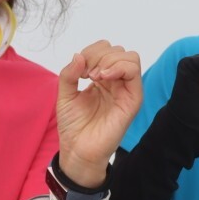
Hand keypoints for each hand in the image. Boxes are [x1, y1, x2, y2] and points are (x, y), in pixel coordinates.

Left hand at [56, 40, 142, 187]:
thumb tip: (78, 55)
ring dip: (109, 61)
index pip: (105, 49)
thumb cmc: (73, 126)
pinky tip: (103, 78)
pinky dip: (118, 67)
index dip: (91, 52)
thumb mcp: (65, 94)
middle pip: (117, 50)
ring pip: (130, 57)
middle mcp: (117, 82)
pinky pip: (134, 72)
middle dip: (98, 55)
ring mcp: (126, 90)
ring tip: (94, 77)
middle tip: (87, 75)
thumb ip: (69, 73)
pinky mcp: (132, 99)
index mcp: (102, 79)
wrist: (78, 150)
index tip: (79, 71)